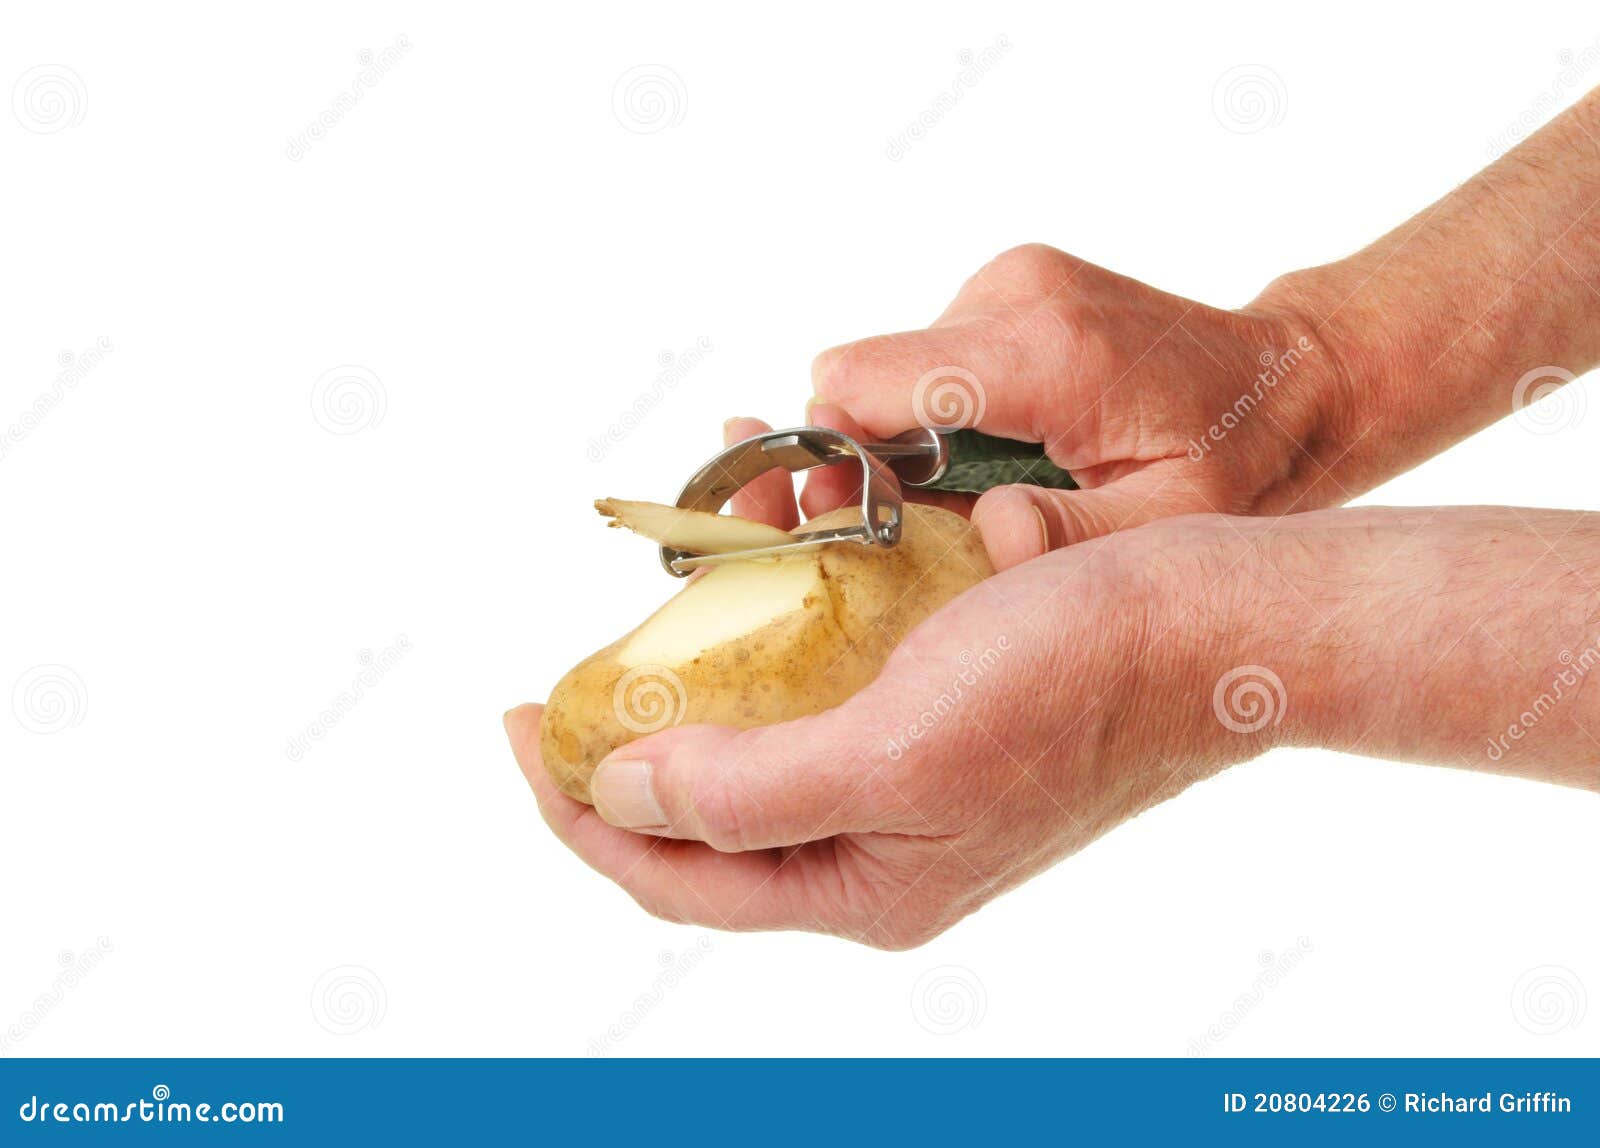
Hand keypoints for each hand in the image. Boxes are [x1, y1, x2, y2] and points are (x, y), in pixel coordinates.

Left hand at [505, 419, 1258, 947]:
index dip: (580, 807)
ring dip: (720, 638)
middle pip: (710, 802)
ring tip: (700, 545)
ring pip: (769, 718)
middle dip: (641, 716)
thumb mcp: (897, 751)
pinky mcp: (939, 701)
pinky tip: (786, 531)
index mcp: (867, 882)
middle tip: (593, 644)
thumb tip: (620, 794)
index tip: (523, 720)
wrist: (1211, 615)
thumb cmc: (1075, 681)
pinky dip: (789, 604)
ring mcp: (912, 771)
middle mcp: (881, 839)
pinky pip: (829, 662)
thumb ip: (745, 792)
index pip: (677, 873)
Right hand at [803, 243, 1349, 569]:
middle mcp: (1017, 293)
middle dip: (873, 452)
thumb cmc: (1239, 459)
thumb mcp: (1172, 524)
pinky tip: (1008, 448)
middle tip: (928, 517)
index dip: (844, 454)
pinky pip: (929, 356)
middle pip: (862, 377)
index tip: (871, 513)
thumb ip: (1068, 539)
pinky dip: (945, 410)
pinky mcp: (1010, 282)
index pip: (863, 379)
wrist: (1290, 379)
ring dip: (916, 436)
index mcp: (1048, 351)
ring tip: (994, 483)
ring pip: (891, 370)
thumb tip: (977, 536)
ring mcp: (1011, 278)